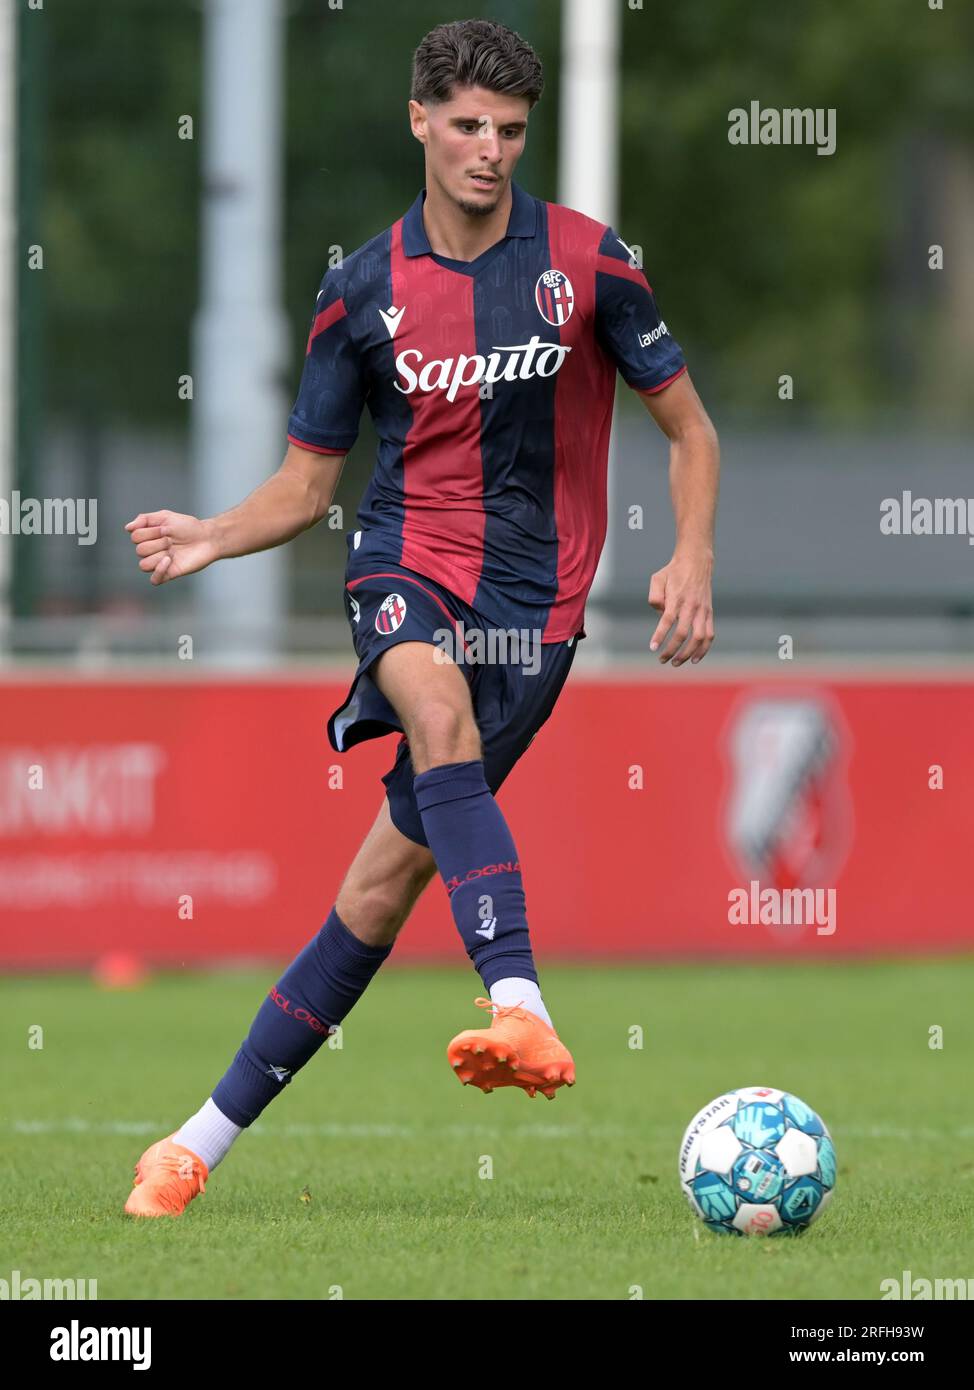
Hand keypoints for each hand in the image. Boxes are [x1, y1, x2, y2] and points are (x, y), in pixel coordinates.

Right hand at [125, 510, 218, 584]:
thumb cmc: (188, 526)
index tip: (165, 529)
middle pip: (139, 550)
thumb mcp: (166, 517)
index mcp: (149, 537)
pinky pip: (154, 580)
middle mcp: (152, 551)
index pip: (135, 537)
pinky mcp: (169, 574)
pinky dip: (158, 571)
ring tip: (172, 551)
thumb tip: (127, 528)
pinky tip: (168, 561)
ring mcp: (160, 563)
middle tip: (171, 540)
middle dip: (156, 543)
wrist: (207, 538)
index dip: (150, 532)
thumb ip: (145, 519)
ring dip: (158, 555)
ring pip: (143, 565)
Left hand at [648, 548, 714, 665]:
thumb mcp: (657, 578)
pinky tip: (694, 659)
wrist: (696, 562)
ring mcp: (702, 611)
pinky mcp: (709, 613)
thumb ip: (654, 596)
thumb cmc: (673, 572)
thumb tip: (659, 614)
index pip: (667, 621)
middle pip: (683, 633)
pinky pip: (710, 635)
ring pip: (699, 638)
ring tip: (676, 663)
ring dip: (688, 653)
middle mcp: (691, 606)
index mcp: (677, 598)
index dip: (660, 636)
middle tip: (662, 660)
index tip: (653, 648)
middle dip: (672, 650)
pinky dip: (703, 649)